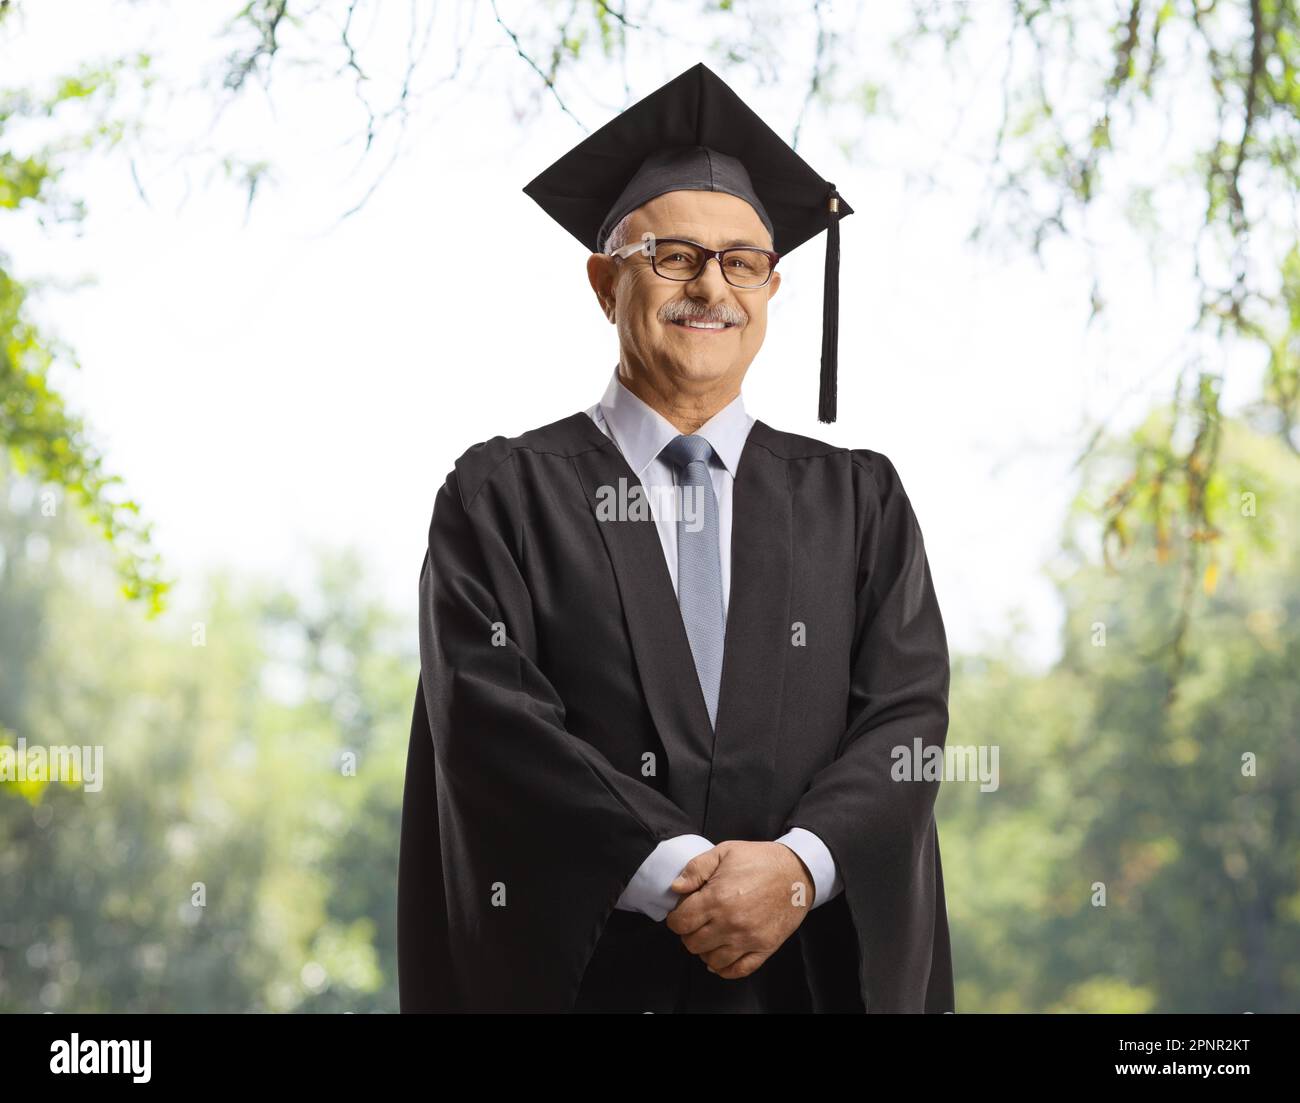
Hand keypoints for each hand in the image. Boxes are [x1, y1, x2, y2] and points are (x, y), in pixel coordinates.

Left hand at [664, 840, 814, 979]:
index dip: (675, 918)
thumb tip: (676, 887)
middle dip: (688, 934)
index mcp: (717, 899)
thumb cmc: (761, 860)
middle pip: (692, 944)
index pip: (680, 923)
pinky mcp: (764, 948)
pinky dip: (724, 968)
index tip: (680, 913)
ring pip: (712, 960)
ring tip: (709, 936)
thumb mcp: (725, 852)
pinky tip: (721, 956)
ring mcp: (748, 939)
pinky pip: (738, 970)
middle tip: (695, 923)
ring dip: (705, 950)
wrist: (798, 872)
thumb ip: (696, 868)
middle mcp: (730, 923)